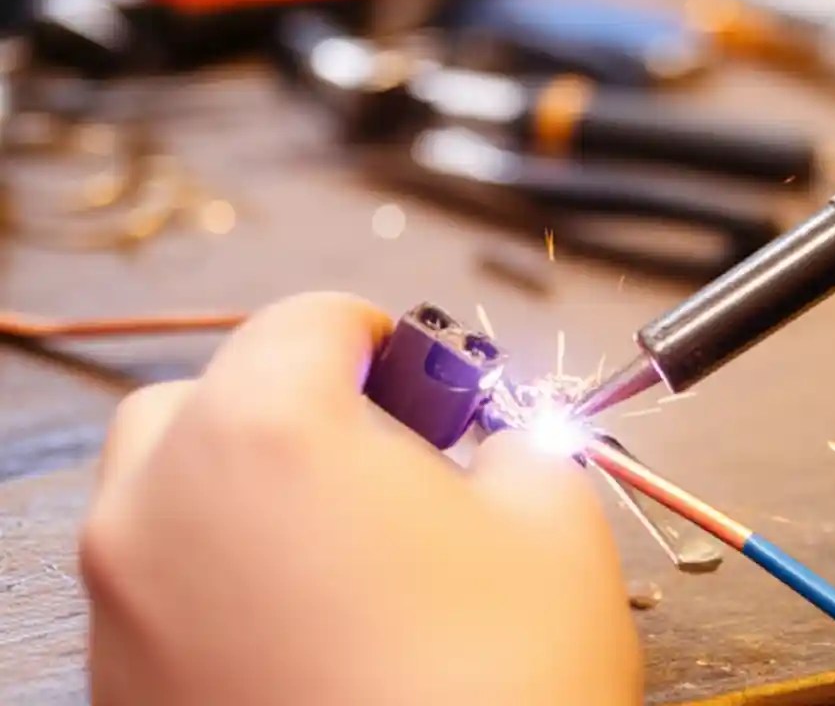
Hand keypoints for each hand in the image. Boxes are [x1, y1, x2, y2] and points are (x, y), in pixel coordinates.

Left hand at [81, 292, 642, 705]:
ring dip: (251, 489)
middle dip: (297, 405)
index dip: (382, 334)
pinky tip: (313, 624)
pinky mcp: (123, 687)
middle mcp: (161, 506)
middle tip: (386, 455)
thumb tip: (498, 442)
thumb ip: (521, 442)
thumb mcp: (555, 520)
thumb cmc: (501, 685)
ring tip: (349, 548)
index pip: (307, 321)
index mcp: (268, 432)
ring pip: (171, 494)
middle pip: (213, 398)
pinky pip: (163, 588)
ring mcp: (125, 605)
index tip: (421, 369)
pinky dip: (223, 576)